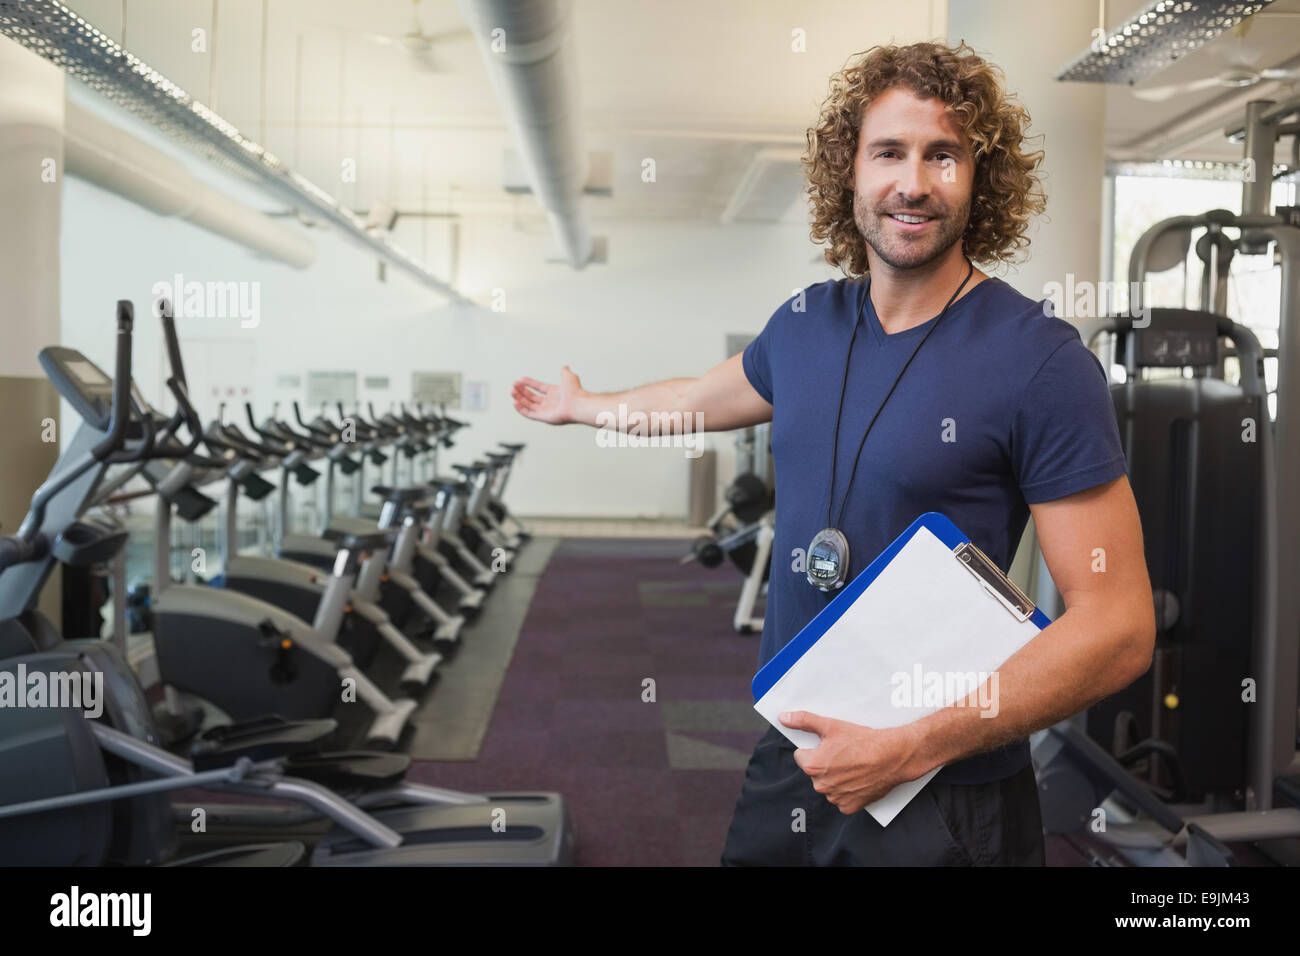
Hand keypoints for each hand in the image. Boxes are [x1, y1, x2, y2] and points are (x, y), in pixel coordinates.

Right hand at [511, 366, 583, 424]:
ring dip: (519, 398)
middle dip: (522, 391)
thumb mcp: (569, 377)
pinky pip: (529, 414)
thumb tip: (565, 367)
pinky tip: (515, 403)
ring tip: (512, 392)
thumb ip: (565, 372)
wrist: (577, 404)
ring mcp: (546, 410)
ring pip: (529, 405)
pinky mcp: (543, 418)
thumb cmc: (575, 392)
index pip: (539, 387)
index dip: (530, 383)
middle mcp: (550, 402)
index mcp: (555, 393)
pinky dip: (521, 409)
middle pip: (532, 397)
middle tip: (514, 385)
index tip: (521, 379)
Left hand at [782, 710, 918, 814]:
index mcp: (813, 766)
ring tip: (853, 765)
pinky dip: (848, 790)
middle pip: (814, 771)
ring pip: (828, 785)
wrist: (893, 756)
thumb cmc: (863, 741)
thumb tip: (784, 718)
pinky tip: (858, 778)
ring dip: (836, 777)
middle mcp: (821, 785)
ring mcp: (835, 798)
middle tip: (844, 754)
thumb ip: (804, 721)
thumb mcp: (831, 726)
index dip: (814, 748)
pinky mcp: (849, 807)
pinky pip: (842, 798)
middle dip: (825, 763)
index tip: (830, 746)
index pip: (801, 756)